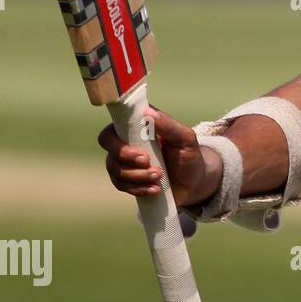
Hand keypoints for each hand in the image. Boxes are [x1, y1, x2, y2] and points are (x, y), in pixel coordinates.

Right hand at [98, 106, 219, 211]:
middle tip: (147, 162)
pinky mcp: (125, 178)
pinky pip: (120, 184)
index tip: (139, 148)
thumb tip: (148, 112)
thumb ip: (169, 125)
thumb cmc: (188, 155)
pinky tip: (155, 189)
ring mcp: (123, 160)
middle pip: (107, 142)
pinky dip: (138, 188)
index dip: (118, 133)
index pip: (116, 121)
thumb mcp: (185, 139)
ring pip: (114, 167)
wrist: (193, 182)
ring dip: (137, 175)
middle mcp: (126, 140)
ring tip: (159, 176)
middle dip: (126, 156)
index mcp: (139, 124)